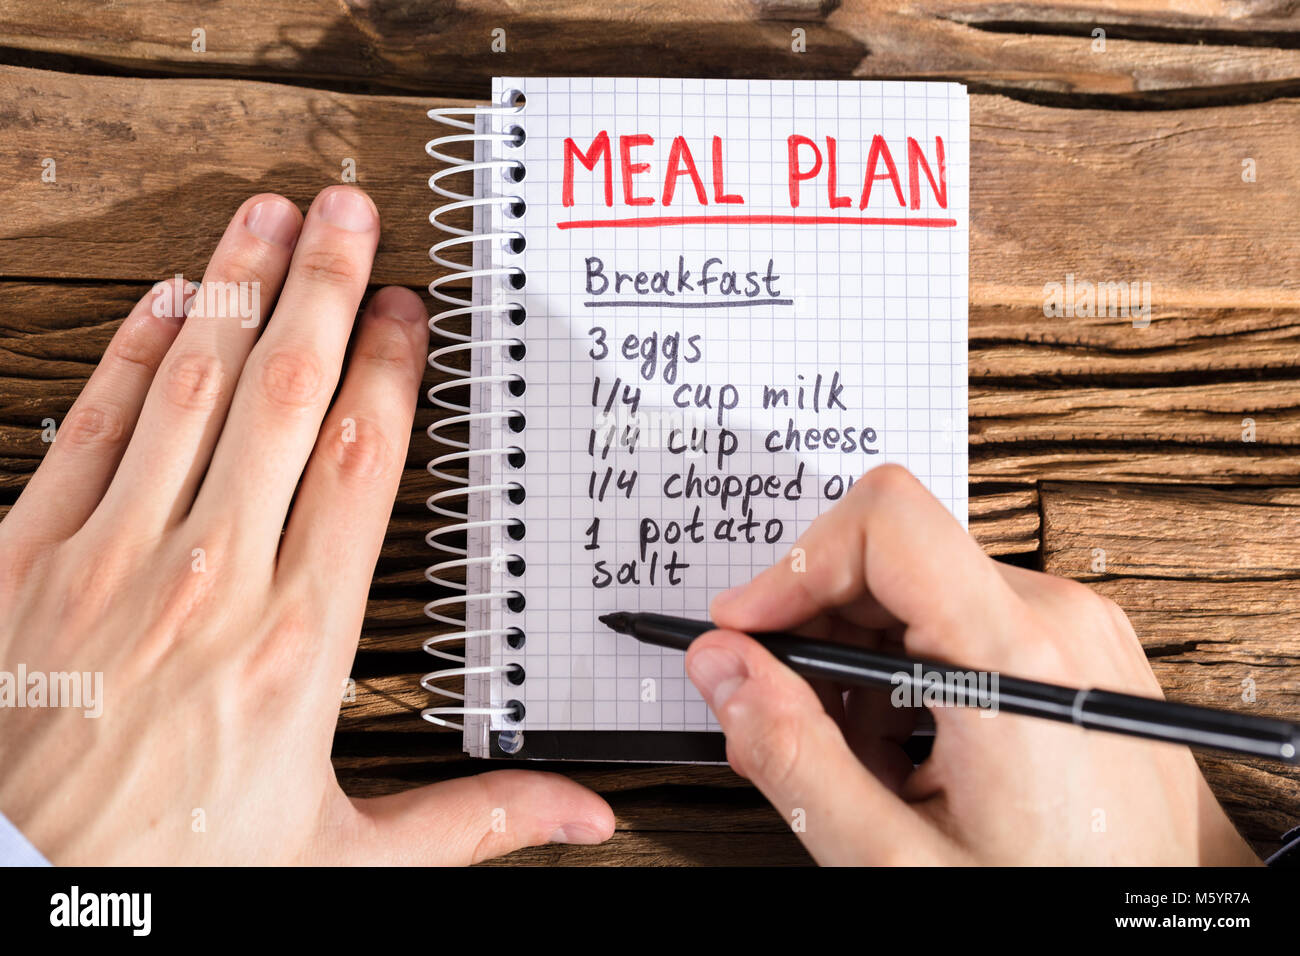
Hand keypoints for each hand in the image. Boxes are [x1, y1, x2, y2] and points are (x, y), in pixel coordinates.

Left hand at [0, 186, 612, 863]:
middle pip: (283, 395)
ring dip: (233, 289)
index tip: (406, 311)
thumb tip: (583, 814)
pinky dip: (132, 354)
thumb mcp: (344, 860)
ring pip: (190, 388)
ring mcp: (114, 558)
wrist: (26, 898)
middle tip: (348, 209)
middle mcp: (212, 577)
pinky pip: (90, 427)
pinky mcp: (29, 559)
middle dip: (322, 288)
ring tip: (265, 214)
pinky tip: (165, 300)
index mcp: (299, 641)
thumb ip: (473, 820)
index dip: (388, 370)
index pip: (358, 462)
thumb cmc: (184, 871)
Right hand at [686, 464, 1258, 864]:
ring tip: (869, 760)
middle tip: (796, 719)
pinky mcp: (1077, 645)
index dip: (796, 566)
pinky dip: (910, 671)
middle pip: (892, 557)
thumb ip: (795, 758)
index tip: (749, 628)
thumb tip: (722, 669)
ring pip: (920, 591)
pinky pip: (963, 618)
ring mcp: (1074, 628)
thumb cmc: (1064, 900)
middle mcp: (1056, 619)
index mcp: (1017, 660)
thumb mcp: (900, 860)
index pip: (886, 522)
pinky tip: (911, 750)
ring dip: (863, 664)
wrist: (1173, 922)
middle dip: (818, 634)